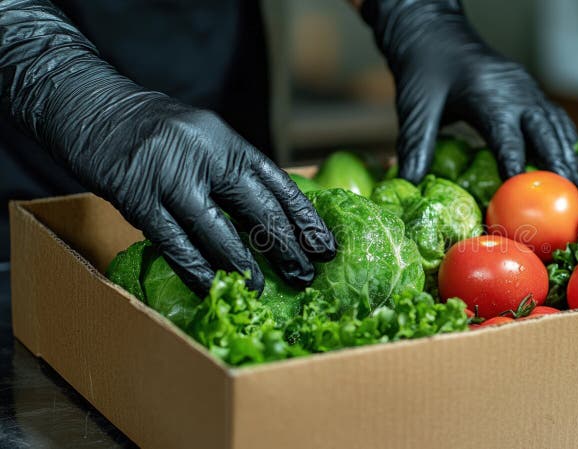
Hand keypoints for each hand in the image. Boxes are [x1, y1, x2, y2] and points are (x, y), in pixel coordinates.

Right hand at [1, 0, 334, 294]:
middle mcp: (204, 155)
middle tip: (305, 275)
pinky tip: (212, 287)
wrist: (91, 105)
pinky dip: (194, 267)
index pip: (276, 183)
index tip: (324, 244)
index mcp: (226, 140)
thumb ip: (230, 169)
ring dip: (242, 264)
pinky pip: (173, 241)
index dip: (303, 217)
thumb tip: (269, 214)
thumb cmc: (154, 128)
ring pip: (216, 230)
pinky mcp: (136, 196)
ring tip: (262, 289)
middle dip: (284, 246)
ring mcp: (169, 176)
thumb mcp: (202, 136)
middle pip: (256, 209)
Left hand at [361, 0, 577, 184]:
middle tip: (568, 197)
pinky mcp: (529, 91)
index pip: (508, 134)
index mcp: (489, 94)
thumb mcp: (416, 106)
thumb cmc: (425, 67)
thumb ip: (415, 144)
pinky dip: (564, 141)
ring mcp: (527, 89)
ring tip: (576, 189)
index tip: (523, 191)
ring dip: (567, 155)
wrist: (436, 32)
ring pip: (557, 125)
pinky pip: (554, 119)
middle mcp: (516, 91)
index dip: (516, 163)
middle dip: (558, 165)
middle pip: (546, 132)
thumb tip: (409, 182)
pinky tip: (568, 164)